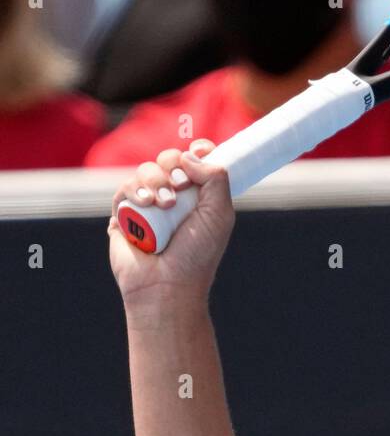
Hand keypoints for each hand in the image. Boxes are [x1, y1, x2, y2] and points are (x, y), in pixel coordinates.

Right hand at [107, 138, 234, 307]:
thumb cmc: (197, 256)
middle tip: (181, 185)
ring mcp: (147, 206)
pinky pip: (126, 188)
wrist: (168, 286)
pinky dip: (136, 191)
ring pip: (147, 171)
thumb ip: (216, 178)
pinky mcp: (123, 214)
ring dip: (156, 180)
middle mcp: (173, 199)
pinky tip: (146, 204)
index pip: (195, 161)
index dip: (197, 151)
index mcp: (198, 199)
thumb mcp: (219, 215)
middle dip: (174, 164)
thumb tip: (192, 154)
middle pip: (169, 159)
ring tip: (165, 204)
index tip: (202, 150)